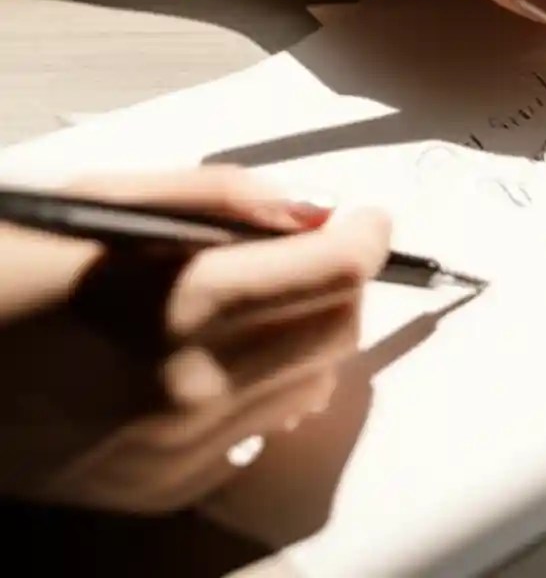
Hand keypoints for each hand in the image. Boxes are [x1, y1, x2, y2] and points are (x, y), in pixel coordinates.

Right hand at [0, 166, 390, 513]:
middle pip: (338, 330)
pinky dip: (265, 388)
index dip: (366, 237)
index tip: (367, 221)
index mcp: (178, 304)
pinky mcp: (165, 487)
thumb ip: (221, 199)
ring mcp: (181, 449)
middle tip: (314, 256)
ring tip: (262, 306)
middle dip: (342, 284)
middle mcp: (193, 388)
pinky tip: (220, 361)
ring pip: (314, 385)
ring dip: (310, 336)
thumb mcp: (103, 202)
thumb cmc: (2, 267)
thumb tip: (312, 216)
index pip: (333, 273)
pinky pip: (262, 432)